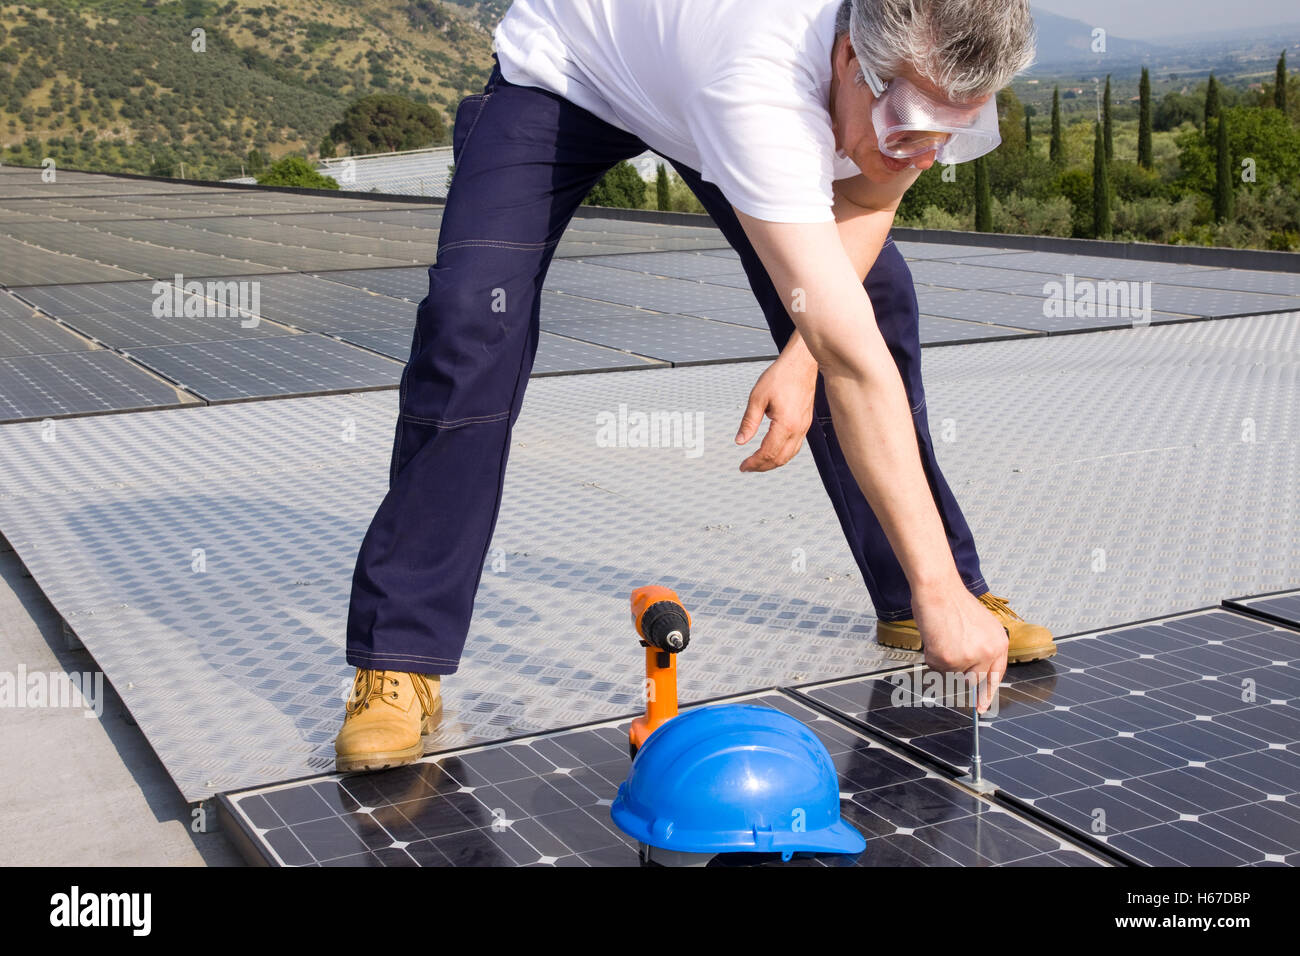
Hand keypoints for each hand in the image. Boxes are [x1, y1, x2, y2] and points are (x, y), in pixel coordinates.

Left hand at [735, 354, 817, 471]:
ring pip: (789, 455)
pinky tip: (774, 452)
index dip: (754, 462)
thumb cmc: (782, 376)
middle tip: (747, 467)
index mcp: (785, 424)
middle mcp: (798, 429)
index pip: (768, 453)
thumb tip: (740, 440)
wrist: (801, 363)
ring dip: (773, 463)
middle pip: (780, 459)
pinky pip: (796, 447)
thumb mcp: (758, 398)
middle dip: (762, 466)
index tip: (743, 466)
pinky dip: (783, 454)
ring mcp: (804, 427)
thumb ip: (749, 422)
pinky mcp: (806, 423)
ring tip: (758, 463)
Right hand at [912, 585, 1008, 712]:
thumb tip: (974, 669)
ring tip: (943, 634)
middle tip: (949, 650)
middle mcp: (988, 652)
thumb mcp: (980, 625)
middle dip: (959, 669)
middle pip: (972, 679)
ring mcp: (969, 657)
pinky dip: (931, 653)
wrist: (938, 589)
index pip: (996, 675)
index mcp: (999, 642)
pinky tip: (934, 635)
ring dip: (943, 658)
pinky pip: (935, 667)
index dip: (987, 692)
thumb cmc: (953, 601)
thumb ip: (982, 646)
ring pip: (951, 673)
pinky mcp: (949, 660)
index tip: (981, 707)